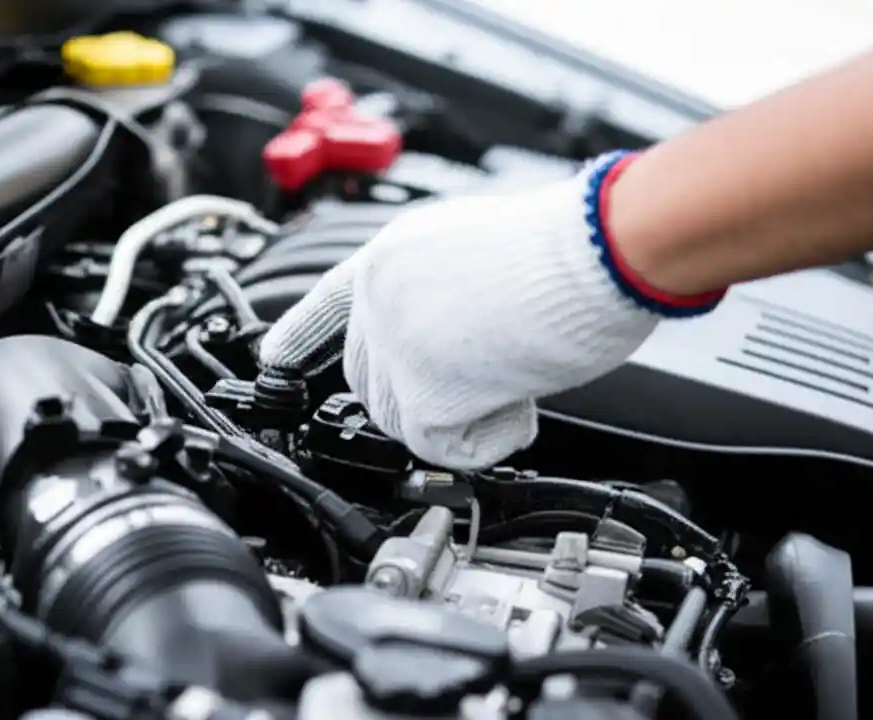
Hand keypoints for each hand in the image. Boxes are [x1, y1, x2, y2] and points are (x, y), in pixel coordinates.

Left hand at [259, 163, 664, 468]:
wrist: (598, 247)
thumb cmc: (568, 242)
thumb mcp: (478, 247)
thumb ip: (441, 290)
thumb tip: (449, 341)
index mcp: (392, 254)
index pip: (326, 302)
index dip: (300, 336)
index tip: (275, 360)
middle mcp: (380, 296)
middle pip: (368, 378)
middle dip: (419, 394)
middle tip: (482, 381)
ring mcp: (395, 343)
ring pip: (398, 418)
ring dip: (456, 417)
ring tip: (513, 383)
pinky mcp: (425, 390)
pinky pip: (437, 446)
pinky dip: (482, 440)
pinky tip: (518, 406)